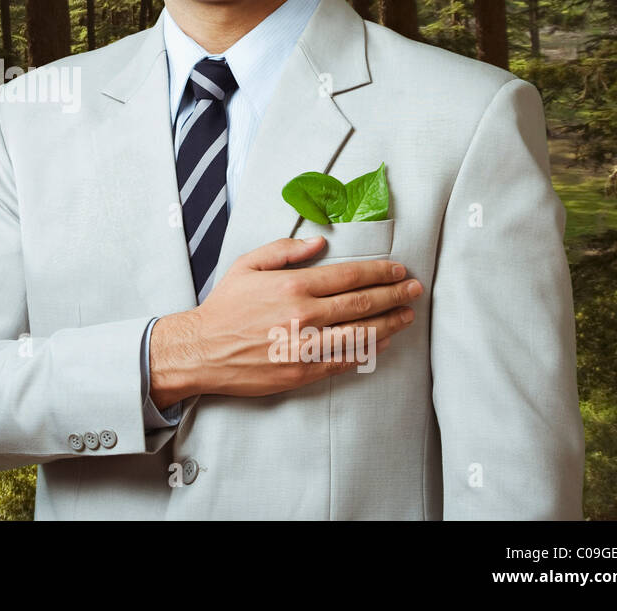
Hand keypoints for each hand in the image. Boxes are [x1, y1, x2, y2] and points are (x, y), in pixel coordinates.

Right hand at [149, 236, 421, 405]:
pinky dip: (369, 350)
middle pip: (363, 303)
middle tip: (414, 290)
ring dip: (391, 323)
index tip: (397, 271)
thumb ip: (285, 250)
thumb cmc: (225, 306)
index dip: (380, 273)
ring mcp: (306, 346)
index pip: (350, 276)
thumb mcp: (248, 265)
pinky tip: (383, 342)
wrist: (202, 350)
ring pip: (362, 334)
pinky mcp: (304, 372)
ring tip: (407, 315)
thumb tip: (320, 243)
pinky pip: (346, 360)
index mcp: (293, 286)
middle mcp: (304, 315)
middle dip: (395, 295)